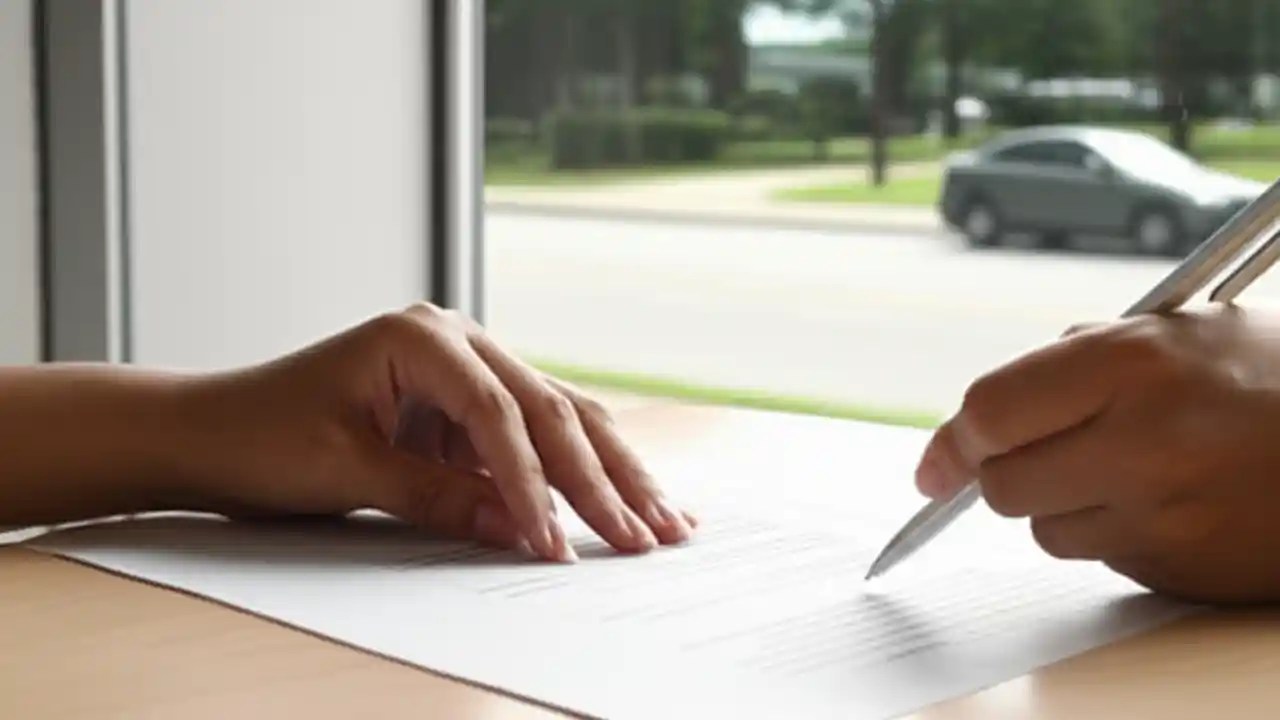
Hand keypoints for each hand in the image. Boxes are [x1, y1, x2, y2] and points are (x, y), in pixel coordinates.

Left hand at [182, 303, 695, 561]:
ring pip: (560, 418)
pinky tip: (622, 495)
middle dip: (604, 478)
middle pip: (551, 410)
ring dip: (611, 472)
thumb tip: (522, 531)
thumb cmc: (262, 436)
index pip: (501, 415)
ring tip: (665, 517)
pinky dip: (575, 471)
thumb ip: (438, 496)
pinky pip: (535, 435)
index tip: (556, 545)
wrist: (210, 430)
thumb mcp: (347, 471)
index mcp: (423, 337)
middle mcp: (458, 340)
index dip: (535, 484)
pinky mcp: (468, 403)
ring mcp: (468, 367)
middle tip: (651, 532)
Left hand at [915, 305, 1279, 602]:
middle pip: (1002, 485)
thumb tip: (975, 421)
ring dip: (1065, 504)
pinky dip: (1117, 534)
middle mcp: (1143, 443)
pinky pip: (1105, 560)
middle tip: (1050, 449)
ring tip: (1136, 467)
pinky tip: (1172, 501)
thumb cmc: (1273, 376)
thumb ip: (1073, 359)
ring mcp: (1168, 516)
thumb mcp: (1178, 329)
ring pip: (1047, 531)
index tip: (935, 463)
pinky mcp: (1186, 570)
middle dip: (1008, 470)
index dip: (952, 440)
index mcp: (1133, 364)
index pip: (990, 411)